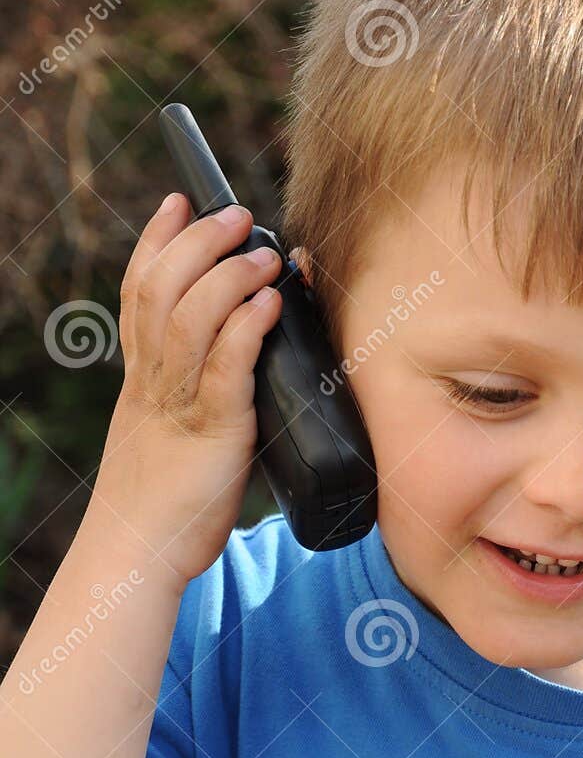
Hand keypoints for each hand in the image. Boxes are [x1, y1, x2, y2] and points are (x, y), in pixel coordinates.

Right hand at [90, 191, 282, 586]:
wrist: (137, 556)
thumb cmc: (166, 505)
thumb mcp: (172, 437)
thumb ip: (199, 399)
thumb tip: (246, 373)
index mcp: (141, 379)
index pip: (139, 292)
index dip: (158, 241)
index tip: (179, 202)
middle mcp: (152, 382)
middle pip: (161, 289)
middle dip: (199, 242)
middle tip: (236, 215)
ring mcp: (177, 405)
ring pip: (190, 318)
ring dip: (231, 277)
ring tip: (264, 253)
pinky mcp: (211, 432)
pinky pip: (226, 368)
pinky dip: (248, 328)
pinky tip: (270, 304)